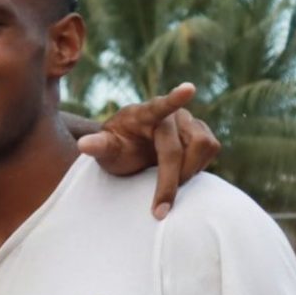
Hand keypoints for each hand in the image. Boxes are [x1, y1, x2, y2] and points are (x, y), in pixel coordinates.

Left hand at [77, 83, 218, 217]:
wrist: (132, 148)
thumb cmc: (118, 148)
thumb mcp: (105, 150)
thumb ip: (98, 146)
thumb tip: (83, 145)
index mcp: (143, 114)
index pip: (159, 106)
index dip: (175, 98)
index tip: (189, 88)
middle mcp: (170, 113)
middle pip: (179, 148)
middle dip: (171, 179)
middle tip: (160, 206)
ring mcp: (189, 120)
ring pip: (203, 147)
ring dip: (189, 171)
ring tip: (170, 181)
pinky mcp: (203, 130)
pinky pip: (212, 149)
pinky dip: (199, 166)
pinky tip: (182, 170)